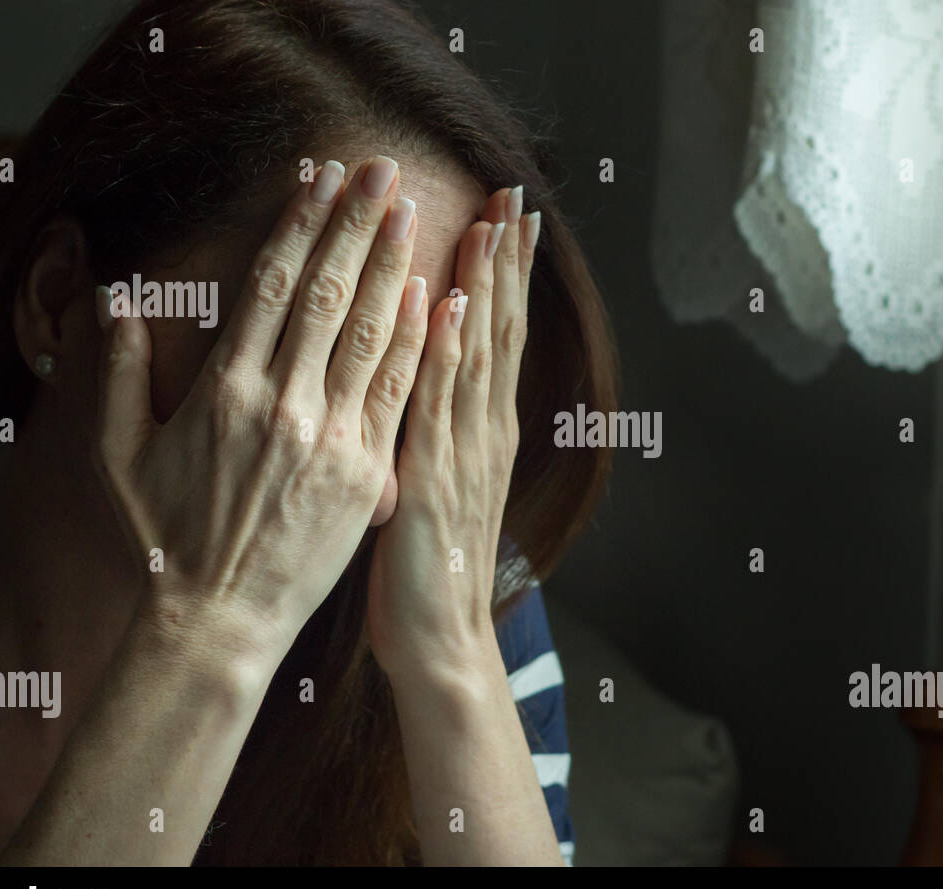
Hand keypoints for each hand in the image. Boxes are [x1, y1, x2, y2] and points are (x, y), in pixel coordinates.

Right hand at [94, 157, 427, 672]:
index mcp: (224, 391)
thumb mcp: (121, 456)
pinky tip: (433, 294)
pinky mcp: (366, 471)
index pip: (267, 288)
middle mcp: (281, 404)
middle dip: (353, 226)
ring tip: (409, 210)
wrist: (220, 618)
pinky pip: (396, 392)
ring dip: (390, 265)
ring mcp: (330, 437)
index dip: (296, 227)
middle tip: (380, 170)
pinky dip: (415, 340)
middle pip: (323, 295)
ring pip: (366, 333)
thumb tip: (120, 304)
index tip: (319, 179)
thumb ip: (120, 376)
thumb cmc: (169, 539)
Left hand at [366, 187, 539, 680]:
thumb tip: (427, 380)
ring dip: (483, 286)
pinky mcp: (434, 479)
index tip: (508, 217)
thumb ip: (439, 429)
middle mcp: (483, 432)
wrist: (442, 639)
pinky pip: (437, 404)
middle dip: (505, 261)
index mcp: (482, 430)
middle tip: (515, 195)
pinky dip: (443, 352)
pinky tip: (445, 306)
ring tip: (493, 224)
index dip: (503, 275)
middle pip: (497, 330)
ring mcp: (464, 453)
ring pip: (476, 353)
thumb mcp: (437, 485)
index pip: (495, 336)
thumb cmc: (428, 567)